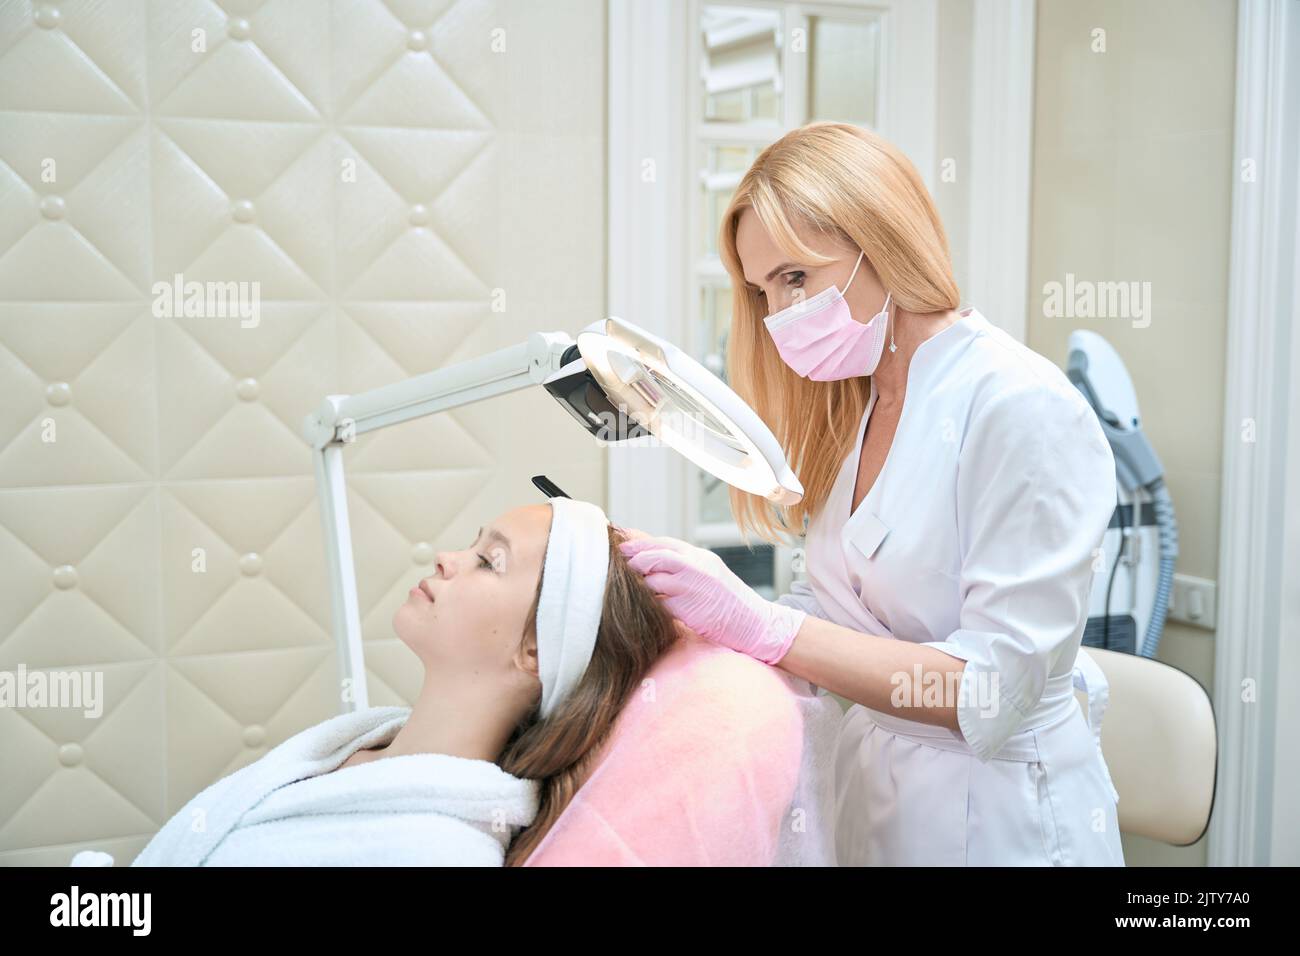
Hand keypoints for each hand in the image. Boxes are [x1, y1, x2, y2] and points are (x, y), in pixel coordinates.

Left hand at [617, 535, 806, 664]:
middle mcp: (696, 567)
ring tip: (627, 589)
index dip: (640, 545)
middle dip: (633, 560)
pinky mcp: (688, 609)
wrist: (756, 624)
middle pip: (655, 556)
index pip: (664, 544)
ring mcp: (692, 587)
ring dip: (638, 585)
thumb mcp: (712, 575)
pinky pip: (658, 603)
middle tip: (616, 565)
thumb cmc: (731, 603)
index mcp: (701, 557)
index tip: (622, 548)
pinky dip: (648, 604)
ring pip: (652, 579)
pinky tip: (641, 608)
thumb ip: (687, 567)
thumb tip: (654, 563)